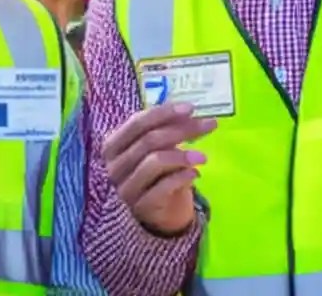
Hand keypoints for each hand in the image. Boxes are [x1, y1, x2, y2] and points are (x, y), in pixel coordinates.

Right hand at [102, 102, 216, 234]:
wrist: (158, 214)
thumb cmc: (157, 175)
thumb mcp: (157, 149)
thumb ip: (166, 130)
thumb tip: (188, 112)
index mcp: (113, 146)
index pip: (137, 123)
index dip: (164, 113)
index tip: (190, 108)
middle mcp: (114, 166)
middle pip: (149, 140)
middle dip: (181, 130)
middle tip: (208, 125)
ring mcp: (125, 188)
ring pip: (154, 161)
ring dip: (182, 155)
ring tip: (203, 156)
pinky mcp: (141, 206)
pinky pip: (164, 186)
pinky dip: (182, 176)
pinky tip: (195, 173)